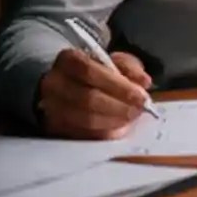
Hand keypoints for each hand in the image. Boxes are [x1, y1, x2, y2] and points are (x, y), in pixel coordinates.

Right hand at [37, 48, 152, 139]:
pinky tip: (117, 129)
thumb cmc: (94, 73)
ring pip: (85, 120)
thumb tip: (143, 81)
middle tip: (138, 110)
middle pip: (88, 99)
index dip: (117, 86)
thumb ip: (129, 67)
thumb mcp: (112, 61)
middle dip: (119, 107)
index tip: (140, 96)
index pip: (89, 71)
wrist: (66, 86)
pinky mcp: (56, 128)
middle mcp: (54, 84)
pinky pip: (84, 136)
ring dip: (114, 122)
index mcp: (68, 60)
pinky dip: (105, 134)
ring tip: (130, 119)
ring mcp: (52, 108)